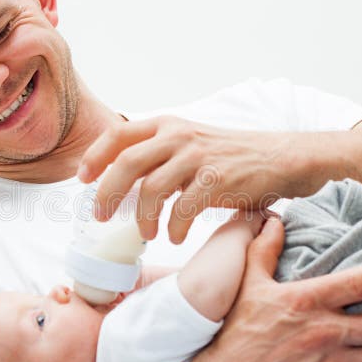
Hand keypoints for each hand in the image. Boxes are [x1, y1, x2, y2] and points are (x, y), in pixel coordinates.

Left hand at [78, 116, 296, 242]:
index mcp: (168, 125)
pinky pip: (182, 209)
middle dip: (108, 193)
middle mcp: (179, 135)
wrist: (278, 158)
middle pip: (127, 162)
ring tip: (146, 232)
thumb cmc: (230, 156)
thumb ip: (159, 155)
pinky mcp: (217, 179)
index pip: (119, 133)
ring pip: (152, 189)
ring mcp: (198, 156)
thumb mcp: (190, 142)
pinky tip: (173, 236)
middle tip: (101, 215)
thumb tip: (121, 182)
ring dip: (143, 217)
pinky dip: (172, 228)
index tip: (82, 179)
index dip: (95, 156)